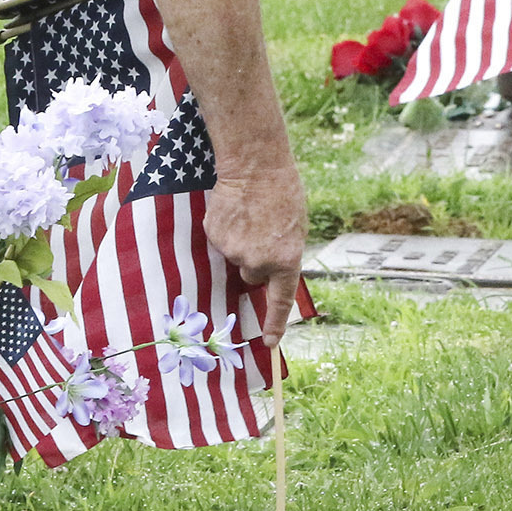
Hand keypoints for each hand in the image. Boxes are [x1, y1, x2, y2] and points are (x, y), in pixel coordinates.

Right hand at [203, 165, 305, 344]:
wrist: (256, 167)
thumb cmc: (283, 194)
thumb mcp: (296, 229)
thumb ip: (284, 255)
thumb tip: (269, 271)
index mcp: (286, 261)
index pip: (280, 301)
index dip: (275, 323)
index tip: (271, 343)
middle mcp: (259, 262)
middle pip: (252, 275)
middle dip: (255, 260)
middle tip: (261, 232)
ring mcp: (234, 251)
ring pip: (235, 257)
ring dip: (240, 242)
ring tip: (249, 215)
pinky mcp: (215, 237)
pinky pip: (220, 242)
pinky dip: (225, 230)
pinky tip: (234, 210)